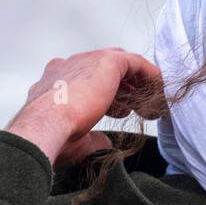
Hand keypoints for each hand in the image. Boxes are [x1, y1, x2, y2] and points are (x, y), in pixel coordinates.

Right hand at [5, 48, 163, 166]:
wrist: (46, 125)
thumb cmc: (53, 137)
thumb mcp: (74, 140)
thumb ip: (91, 138)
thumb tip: (105, 143)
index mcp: (53, 83)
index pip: (83, 82)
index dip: (104, 97)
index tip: (117, 111)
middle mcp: (67, 67)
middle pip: (101, 72)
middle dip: (120, 89)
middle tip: (133, 107)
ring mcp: (86, 61)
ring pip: (118, 66)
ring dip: (135, 84)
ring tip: (147, 103)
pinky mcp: (106, 61)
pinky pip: (135, 63)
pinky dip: (148, 74)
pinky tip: (159, 87)